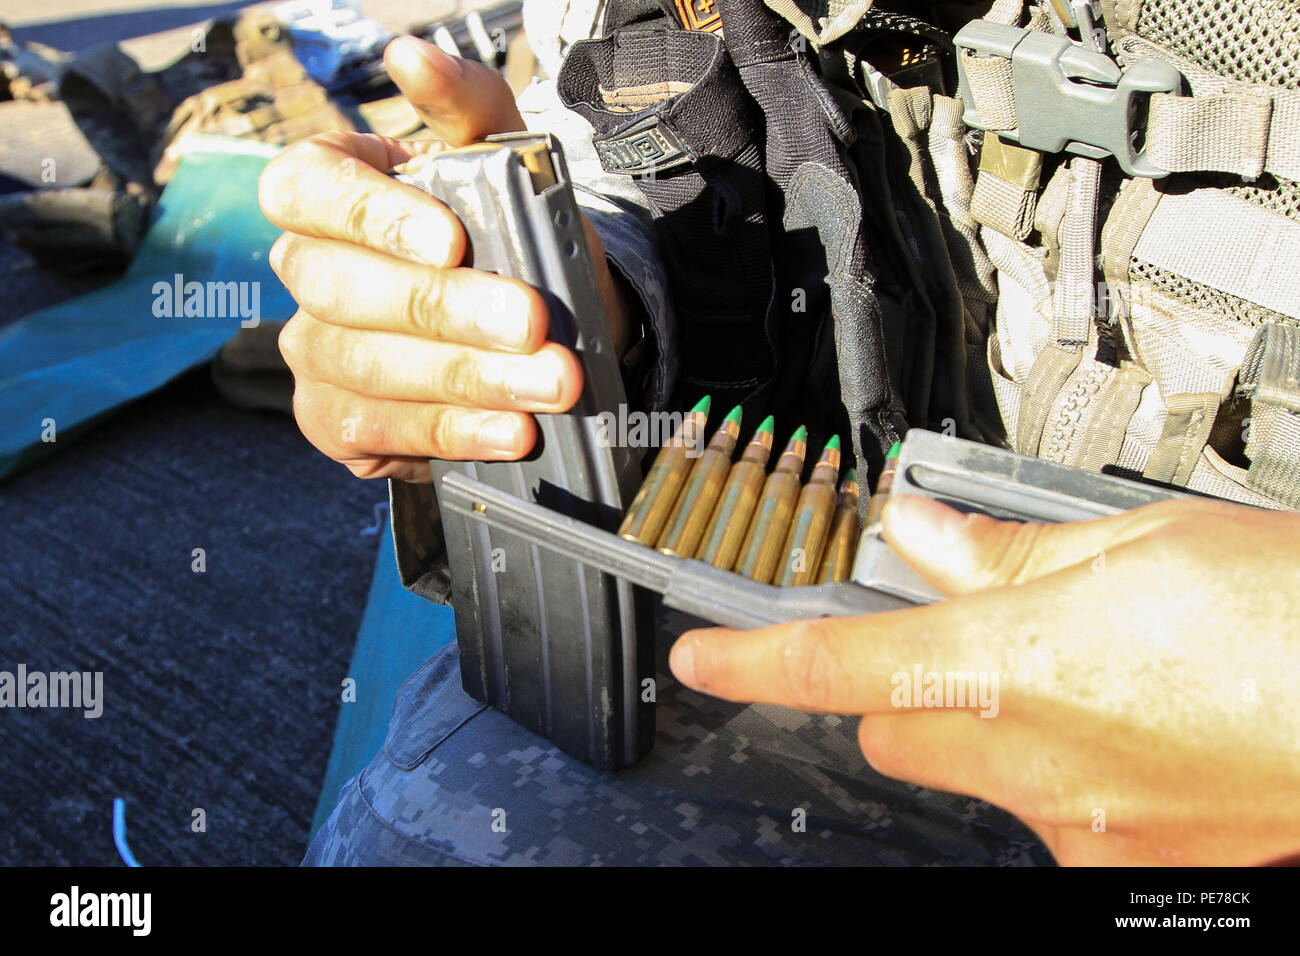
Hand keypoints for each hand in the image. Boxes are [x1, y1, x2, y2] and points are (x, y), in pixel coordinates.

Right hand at [259, 36, 629, 480]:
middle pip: (341, 290)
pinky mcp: (338, 423)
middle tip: (532, 322)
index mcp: (329, 195)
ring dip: (467, 378)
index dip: (369, 216)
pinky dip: (453, 432)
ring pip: (368, 367)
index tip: (451, 239)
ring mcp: (315, 353)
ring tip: (549, 383)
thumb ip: (467, 106)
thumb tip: (409, 56)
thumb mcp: (506, 160)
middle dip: (446, 310)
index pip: (305, 191)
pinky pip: (382, 431)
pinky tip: (510, 432)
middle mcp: (307, 274)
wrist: (543, 326)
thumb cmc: (511, 234)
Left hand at [669, 494, 1299, 864]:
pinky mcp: (1130, 862)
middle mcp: (1033, 757)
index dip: (750, 659)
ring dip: (985, 726)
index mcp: (1013, 661)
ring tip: (1081, 673)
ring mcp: (1082, 823)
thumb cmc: (1289, 611)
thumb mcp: (1131, 543)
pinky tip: (1129, 724)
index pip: (837, 661)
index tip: (703, 659)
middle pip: (892, 730)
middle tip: (961, 634)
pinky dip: (1058, 769)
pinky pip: (1049, 815)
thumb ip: (1000, 550)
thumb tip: (918, 532)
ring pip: (969, 774)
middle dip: (897, 685)